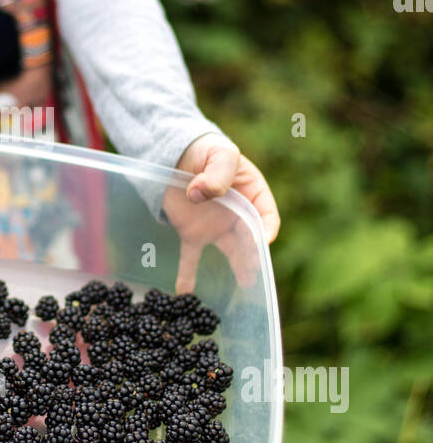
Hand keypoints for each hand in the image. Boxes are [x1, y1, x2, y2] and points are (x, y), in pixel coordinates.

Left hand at [161, 134, 279, 293]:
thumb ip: (217, 172)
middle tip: (254, 273)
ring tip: (243, 286)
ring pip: (230, 252)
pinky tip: (185, 293)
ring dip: (237, 269)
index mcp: (252, 194)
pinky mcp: (193, 233)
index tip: (262, 241)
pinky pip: (192, 257)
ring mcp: (216, 226)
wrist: (176, 152)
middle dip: (253, 257)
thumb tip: (200, 192)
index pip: (266, 216)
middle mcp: (238, 214)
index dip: (266, 230)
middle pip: (250, 239)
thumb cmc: (205, 149)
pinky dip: (188, 274)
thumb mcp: (219, 153)